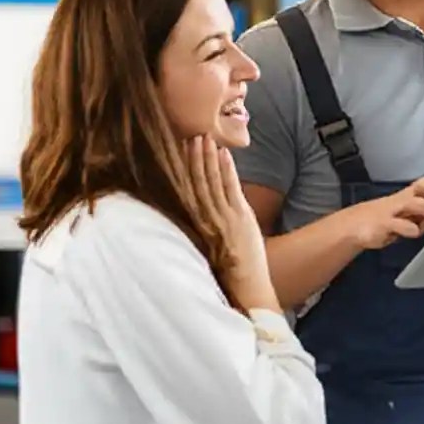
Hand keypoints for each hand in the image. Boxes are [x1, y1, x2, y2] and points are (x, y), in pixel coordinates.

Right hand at [184, 136, 276, 310]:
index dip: (182, 171)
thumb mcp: (211, 245)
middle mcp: (206, 220)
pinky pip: (230, 189)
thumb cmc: (229, 269)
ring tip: (204, 139)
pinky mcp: (239, 219)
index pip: (187, 192)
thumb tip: (201, 209)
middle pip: (196, 183)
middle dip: (193, 159)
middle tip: (190, 136)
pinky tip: (224, 154)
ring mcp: (222, 218)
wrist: (244, 287)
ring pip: (210, 182)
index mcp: (197, 226)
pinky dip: (226, 170)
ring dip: (207, 159)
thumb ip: (204, 226)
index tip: (179, 152)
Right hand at [343, 174, 423, 249]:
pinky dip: (405, 228)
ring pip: (412, 202)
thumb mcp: (418, 216)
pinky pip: (393, 224)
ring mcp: (393, 209)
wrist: (357, 226)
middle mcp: (405, 197)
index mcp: (416, 193)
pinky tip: (414, 232)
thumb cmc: (393, 219)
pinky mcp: (381, 224)